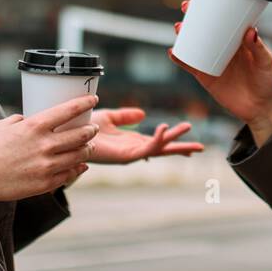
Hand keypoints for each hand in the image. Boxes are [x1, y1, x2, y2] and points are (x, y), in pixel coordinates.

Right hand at [0, 94, 99, 205]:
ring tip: (89, 146)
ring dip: (88, 149)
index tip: (93, 99)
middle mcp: (44, 145)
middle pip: (81, 135)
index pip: (68, 111)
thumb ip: (22, 120)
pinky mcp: (45, 183)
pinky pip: (70, 174)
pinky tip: (80, 164)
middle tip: (93, 128)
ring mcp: (46, 166)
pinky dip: (78, 168)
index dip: (84, 103)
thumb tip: (31, 119)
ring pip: (79, 155)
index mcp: (34, 126)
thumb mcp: (3, 125)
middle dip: (91, 130)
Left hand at [86, 107, 203, 163]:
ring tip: (187, 128)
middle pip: (162, 150)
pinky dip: (157, 140)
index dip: (173, 140)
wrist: (70, 134)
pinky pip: (146, 148)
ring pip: (158, 148)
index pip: (157, 142)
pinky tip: (165, 129)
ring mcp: (130, 154)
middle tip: (201, 148)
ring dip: (174, 141)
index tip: (189, 139)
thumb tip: (142, 114)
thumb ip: (126, 116)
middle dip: (181, 148)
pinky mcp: (125, 156)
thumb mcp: (109, 117)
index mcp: (131, 142)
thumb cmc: (84, 128)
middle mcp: (133, 150)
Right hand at [167, 0, 271, 139]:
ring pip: (194, 43)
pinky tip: (173, 52)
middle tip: (186, 5)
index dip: (212, 4)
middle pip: (204, 26)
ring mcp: (213, 60)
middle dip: (193, 14)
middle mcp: (223, 47)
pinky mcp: (206, 76)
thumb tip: (250, 30)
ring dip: (183, 33)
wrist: (262, 109)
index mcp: (238, 39)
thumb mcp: (266, 62)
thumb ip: (258, 48)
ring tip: (179, 26)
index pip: (223, 17)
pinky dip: (180, 58)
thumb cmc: (268, 82)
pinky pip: (190, 65)